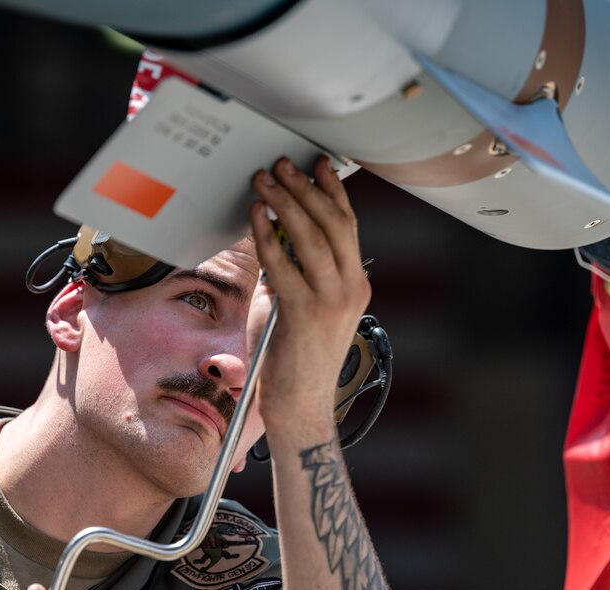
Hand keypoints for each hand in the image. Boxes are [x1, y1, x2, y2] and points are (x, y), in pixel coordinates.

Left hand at [247, 155, 370, 441]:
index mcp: (355, 285)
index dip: (332, 191)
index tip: (317, 165)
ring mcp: (331, 300)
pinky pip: (284, 263)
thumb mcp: (300, 305)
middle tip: (282, 165)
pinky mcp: (305, 312)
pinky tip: (254, 215)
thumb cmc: (293, 358)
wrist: (299, 404)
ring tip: (264, 180)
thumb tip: (275, 231)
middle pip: (333, 223)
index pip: (347, 226)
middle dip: (305, 187)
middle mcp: (350, 288)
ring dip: (285, 203)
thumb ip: (295, 270)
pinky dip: (267, 235)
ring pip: (311, 237)